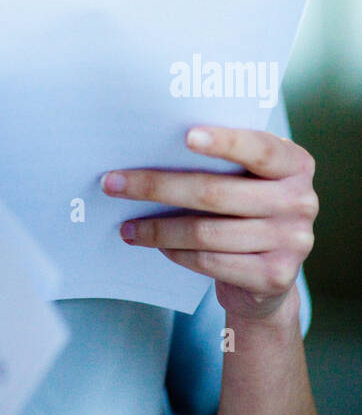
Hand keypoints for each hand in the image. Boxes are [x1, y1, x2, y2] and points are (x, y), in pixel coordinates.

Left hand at [100, 126, 317, 322]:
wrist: (269, 277)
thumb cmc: (246, 208)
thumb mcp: (248, 178)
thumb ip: (224, 161)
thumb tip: (154, 145)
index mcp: (295, 164)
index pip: (259, 148)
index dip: (224, 142)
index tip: (185, 136)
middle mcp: (301, 201)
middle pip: (215, 192)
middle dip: (156, 186)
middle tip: (113, 183)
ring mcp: (292, 242)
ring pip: (206, 232)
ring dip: (157, 229)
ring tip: (126, 225)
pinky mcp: (274, 277)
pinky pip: (210, 262)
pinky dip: (176, 252)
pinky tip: (156, 245)